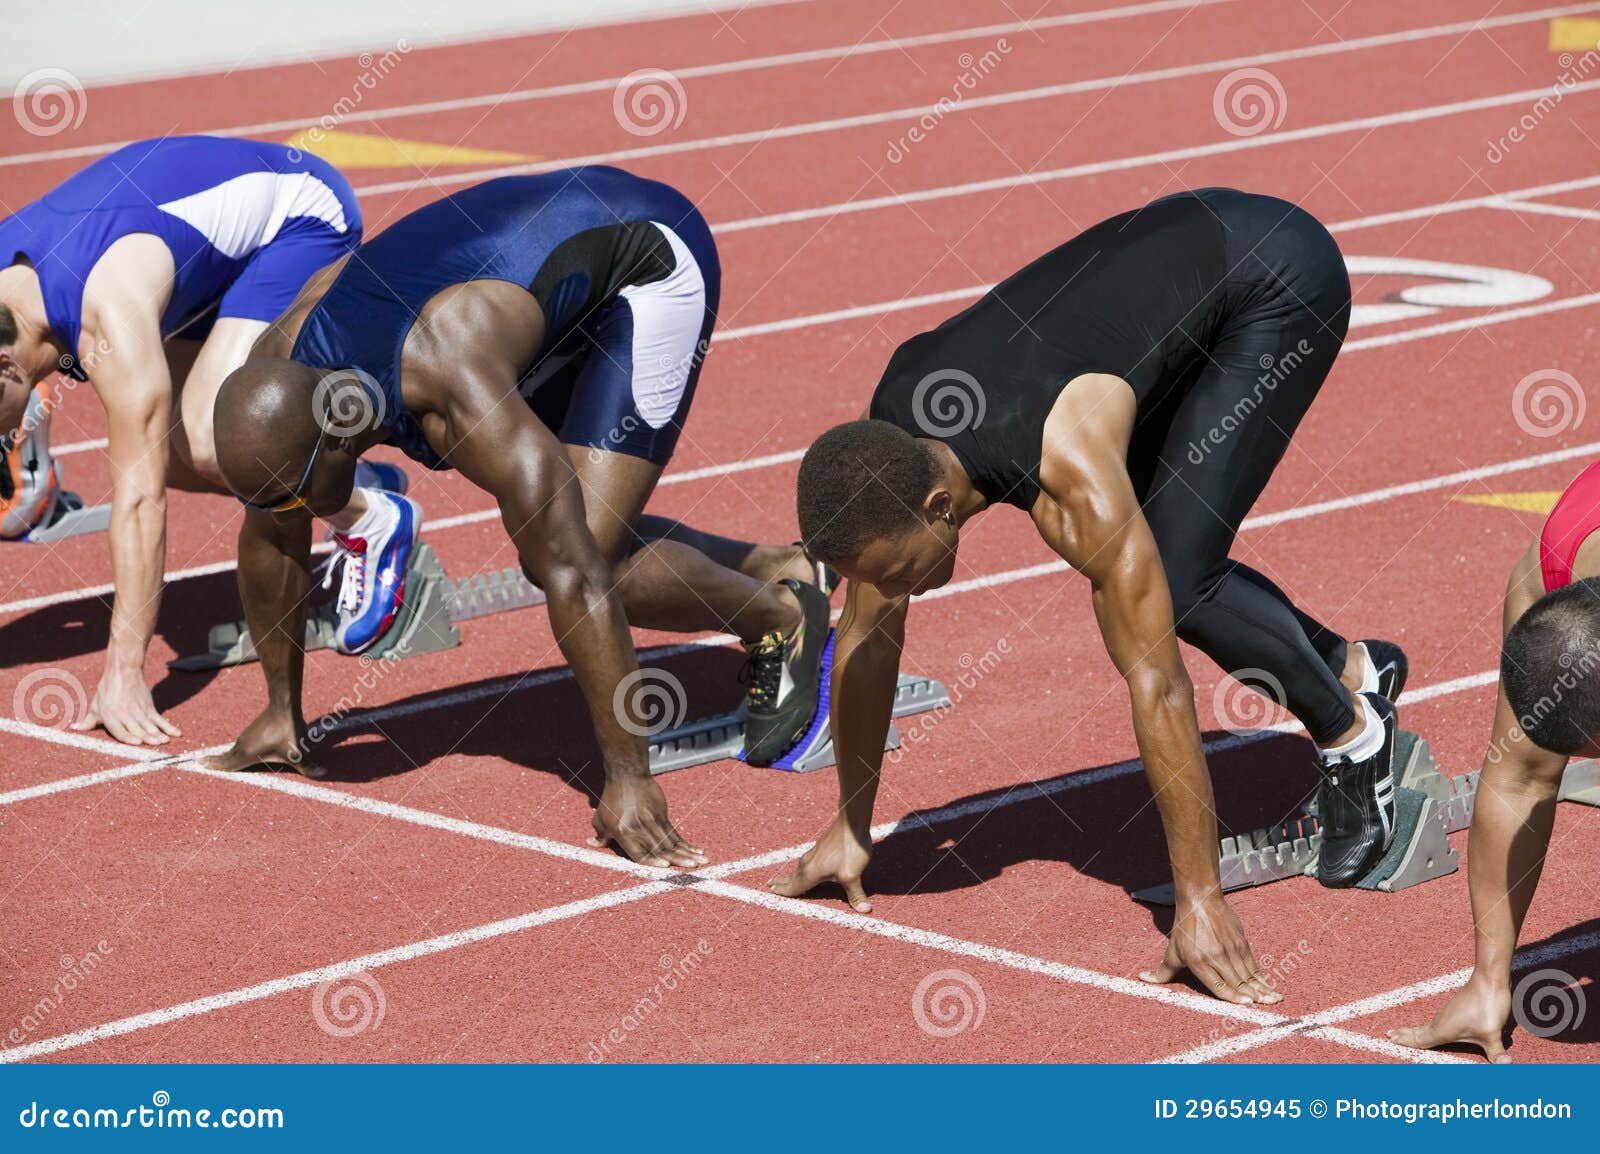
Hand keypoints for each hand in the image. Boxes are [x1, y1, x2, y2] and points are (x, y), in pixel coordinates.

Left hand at [72, 662, 181, 746]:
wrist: (124, 671)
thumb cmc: (107, 690)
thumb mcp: (95, 705)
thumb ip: (88, 721)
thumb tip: (75, 729)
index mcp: (111, 716)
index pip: (120, 730)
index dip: (128, 737)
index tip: (137, 743)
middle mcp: (126, 715)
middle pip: (138, 728)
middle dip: (148, 737)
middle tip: (156, 744)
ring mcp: (140, 711)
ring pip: (150, 725)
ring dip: (159, 733)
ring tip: (165, 740)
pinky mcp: (149, 708)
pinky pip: (160, 719)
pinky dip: (169, 727)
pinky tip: (176, 733)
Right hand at [200, 708, 322, 777]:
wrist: (284, 706)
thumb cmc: (288, 731)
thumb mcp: (298, 753)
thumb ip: (308, 766)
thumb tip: (322, 774)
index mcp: (247, 754)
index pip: (227, 765)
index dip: (216, 768)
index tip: (200, 767)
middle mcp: (242, 745)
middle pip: (225, 758)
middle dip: (214, 762)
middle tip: (199, 764)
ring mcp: (246, 737)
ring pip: (232, 750)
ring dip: (222, 756)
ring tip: (211, 760)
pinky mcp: (252, 731)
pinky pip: (238, 744)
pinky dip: (232, 750)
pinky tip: (234, 752)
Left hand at [589, 775, 706, 867]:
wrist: (627, 775)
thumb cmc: (611, 798)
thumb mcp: (600, 818)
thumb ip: (600, 835)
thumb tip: (592, 844)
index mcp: (624, 833)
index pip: (640, 852)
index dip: (653, 861)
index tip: (666, 866)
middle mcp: (641, 829)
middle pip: (661, 848)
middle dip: (679, 860)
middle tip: (693, 867)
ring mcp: (654, 821)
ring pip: (672, 841)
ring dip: (687, 853)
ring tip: (701, 861)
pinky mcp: (663, 814)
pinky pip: (675, 833)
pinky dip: (685, 843)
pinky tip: (696, 849)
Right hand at [767, 817, 872, 912]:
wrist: (852, 823)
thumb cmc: (849, 849)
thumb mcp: (853, 875)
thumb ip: (856, 894)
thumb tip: (865, 911)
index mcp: (811, 872)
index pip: (794, 886)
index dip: (784, 892)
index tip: (771, 893)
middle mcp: (808, 863)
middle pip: (793, 877)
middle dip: (782, 883)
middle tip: (769, 885)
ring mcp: (814, 854)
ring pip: (798, 869)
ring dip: (790, 875)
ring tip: (784, 879)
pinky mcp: (821, 848)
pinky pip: (805, 863)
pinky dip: (800, 869)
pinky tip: (805, 867)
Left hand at [1140, 893, 1280, 1004]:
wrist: (1200, 900)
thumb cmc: (1184, 929)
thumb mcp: (1172, 951)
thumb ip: (1161, 971)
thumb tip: (1142, 980)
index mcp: (1199, 961)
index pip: (1218, 984)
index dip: (1232, 995)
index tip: (1246, 1004)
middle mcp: (1217, 956)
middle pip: (1237, 981)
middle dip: (1254, 996)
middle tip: (1267, 1007)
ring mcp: (1231, 949)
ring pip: (1249, 973)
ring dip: (1262, 988)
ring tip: (1275, 999)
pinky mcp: (1241, 942)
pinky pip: (1253, 964)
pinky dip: (1261, 976)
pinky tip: (1269, 986)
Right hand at [1388, 976, 1510, 1061]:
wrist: (1488, 981)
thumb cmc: (1486, 1006)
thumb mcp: (1493, 1034)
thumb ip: (1497, 1052)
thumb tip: (1505, 1066)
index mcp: (1443, 1029)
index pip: (1420, 1039)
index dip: (1406, 1041)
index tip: (1390, 1040)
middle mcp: (1440, 1022)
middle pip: (1418, 1031)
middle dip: (1404, 1034)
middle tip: (1388, 1035)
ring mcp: (1446, 1014)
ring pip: (1425, 1026)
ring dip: (1413, 1030)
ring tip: (1402, 1032)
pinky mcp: (1453, 1010)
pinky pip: (1433, 1021)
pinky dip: (1425, 1026)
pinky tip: (1431, 1028)